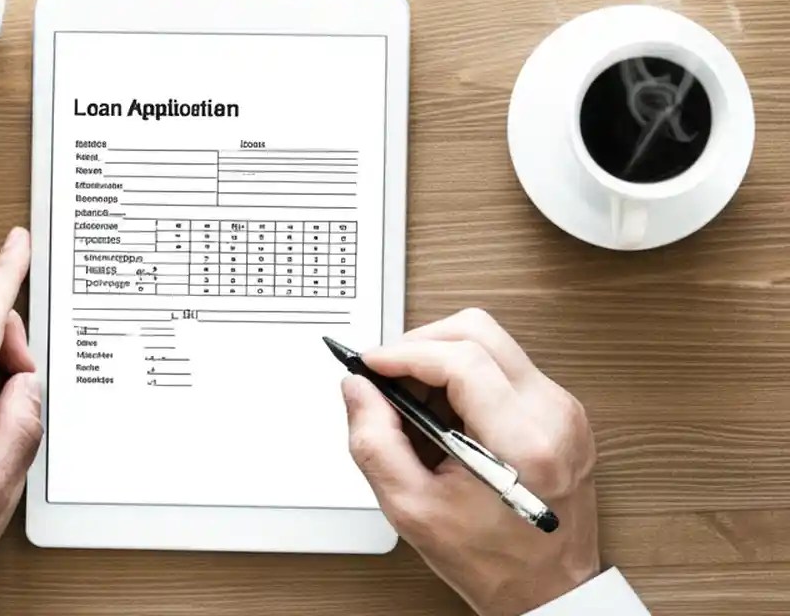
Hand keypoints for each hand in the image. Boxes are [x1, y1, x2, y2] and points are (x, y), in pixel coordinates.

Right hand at [342, 309, 598, 615]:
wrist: (549, 589)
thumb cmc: (492, 561)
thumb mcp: (412, 509)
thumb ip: (375, 442)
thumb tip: (358, 389)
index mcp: (522, 441)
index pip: (461, 358)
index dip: (406, 352)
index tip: (371, 364)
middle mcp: (552, 414)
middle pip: (479, 330)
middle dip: (422, 342)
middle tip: (388, 373)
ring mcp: (563, 409)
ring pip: (493, 342)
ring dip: (443, 357)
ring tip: (414, 399)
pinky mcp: (562, 411)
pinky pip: (506, 366)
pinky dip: (466, 374)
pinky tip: (444, 412)